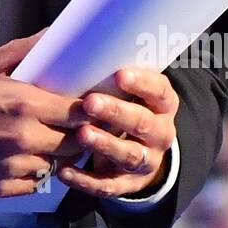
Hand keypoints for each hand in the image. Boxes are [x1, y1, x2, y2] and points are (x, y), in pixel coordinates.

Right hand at [0, 30, 88, 195]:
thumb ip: (26, 50)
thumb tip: (54, 34)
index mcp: (24, 103)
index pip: (79, 112)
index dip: (87, 111)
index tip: (85, 107)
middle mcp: (24, 137)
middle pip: (75, 142)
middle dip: (77, 134)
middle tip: (69, 125)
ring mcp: (13, 166)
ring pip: (56, 165)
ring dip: (55, 154)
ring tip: (44, 141)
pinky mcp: (1, 188)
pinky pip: (35, 184)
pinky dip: (34, 172)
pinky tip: (23, 158)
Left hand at [56, 67, 177, 199]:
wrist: (139, 150)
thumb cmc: (122, 106)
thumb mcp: (126, 90)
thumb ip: (110, 73)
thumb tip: (76, 42)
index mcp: (162, 105)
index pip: (160, 92)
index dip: (142, 84)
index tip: (119, 74)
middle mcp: (160, 133)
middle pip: (143, 123)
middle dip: (116, 112)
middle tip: (90, 102)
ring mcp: (147, 161)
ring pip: (129, 155)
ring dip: (105, 144)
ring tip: (81, 134)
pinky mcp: (128, 184)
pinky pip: (108, 185)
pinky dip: (86, 180)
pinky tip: (64, 171)